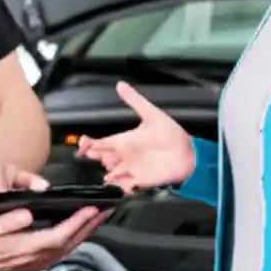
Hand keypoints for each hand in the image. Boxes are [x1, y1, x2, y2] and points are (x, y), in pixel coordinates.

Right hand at [0, 205, 114, 270]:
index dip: (76, 223)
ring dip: (80, 235)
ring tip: (94, 221)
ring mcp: (24, 262)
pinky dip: (67, 243)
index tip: (91, 209)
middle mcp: (25, 259)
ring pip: (61, 251)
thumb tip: (26, 214)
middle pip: (66, 245)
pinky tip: (71, 235)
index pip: (57, 236)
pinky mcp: (21, 262)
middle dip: (87, 228)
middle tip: (105, 212)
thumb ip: (3, 222)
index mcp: (18, 248)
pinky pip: (52, 254)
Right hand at [76, 81, 194, 192]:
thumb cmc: (171, 134)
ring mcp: (131, 169)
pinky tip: (123, 185)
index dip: (89, 143)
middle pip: (102, 159)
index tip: (83, 142)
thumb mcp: (152, 115)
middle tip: (94, 155)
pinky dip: (121, 186)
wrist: (188, 154)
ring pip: (111, 174)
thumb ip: (135, 100)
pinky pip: (124, 186)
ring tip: (110, 173)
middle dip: (95, 158)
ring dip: (108, 174)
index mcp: (124, 140)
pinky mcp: (139, 181)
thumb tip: (120, 84)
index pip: (101, 143)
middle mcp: (125, 155)